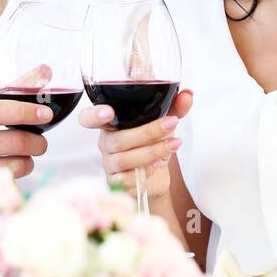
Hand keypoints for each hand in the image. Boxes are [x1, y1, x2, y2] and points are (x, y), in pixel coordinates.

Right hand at [0, 97, 50, 219]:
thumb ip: (1, 96)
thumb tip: (43, 72)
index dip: (25, 111)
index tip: (45, 114)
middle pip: (14, 141)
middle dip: (38, 141)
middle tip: (40, 142)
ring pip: (18, 165)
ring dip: (28, 161)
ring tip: (19, 158)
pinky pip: (10, 187)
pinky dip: (15, 180)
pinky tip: (4, 176)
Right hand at [77, 89, 193, 200]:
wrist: (156, 176)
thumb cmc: (152, 143)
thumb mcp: (164, 122)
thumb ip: (174, 108)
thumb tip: (188, 95)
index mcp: (110, 123)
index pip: (88, 118)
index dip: (94, 115)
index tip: (108, 112)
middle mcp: (106, 142)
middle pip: (118, 139)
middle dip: (148, 131)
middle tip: (172, 122)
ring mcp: (109, 163)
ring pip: (125, 158)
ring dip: (152, 151)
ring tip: (174, 144)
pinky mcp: (116, 182)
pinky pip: (128, 177)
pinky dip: (148, 169)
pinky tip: (161, 163)